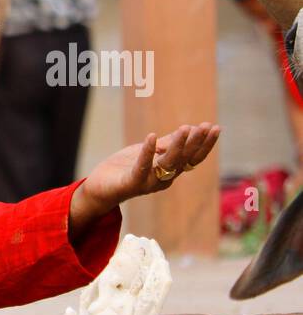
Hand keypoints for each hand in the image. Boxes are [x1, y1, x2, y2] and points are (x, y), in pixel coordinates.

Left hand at [70, 122, 220, 232]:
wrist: (98, 188)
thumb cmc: (123, 169)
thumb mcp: (148, 151)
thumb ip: (166, 144)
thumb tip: (189, 129)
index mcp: (170, 171)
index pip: (192, 158)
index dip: (205, 144)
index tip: (215, 128)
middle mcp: (164, 179)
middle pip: (184, 160)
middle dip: (196, 143)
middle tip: (206, 127)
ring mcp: (149, 182)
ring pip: (168, 164)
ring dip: (177, 146)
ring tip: (185, 128)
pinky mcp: (131, 183)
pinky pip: (142, 168)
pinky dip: (147, 152)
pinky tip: (151, 136)